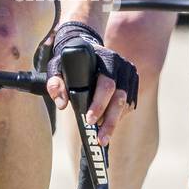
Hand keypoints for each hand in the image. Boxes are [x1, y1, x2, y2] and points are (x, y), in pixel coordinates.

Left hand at [45, 20, 138, 147]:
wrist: (86, 51)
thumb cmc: (70, 61)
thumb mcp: (57, 66)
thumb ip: (55, 82)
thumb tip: (62, 103)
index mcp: (106, 59)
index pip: (107, 84)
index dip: (99, 104)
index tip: (89, 120)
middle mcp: (122, 66)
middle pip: (120, 97)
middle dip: (109, 120)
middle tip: (99, 137)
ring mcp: (130, 75)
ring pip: (126, 104)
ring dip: (114, 121)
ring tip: (101, 136)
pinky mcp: (133, 84)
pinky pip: (129, 105)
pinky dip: (118, 116)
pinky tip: (107, 124)